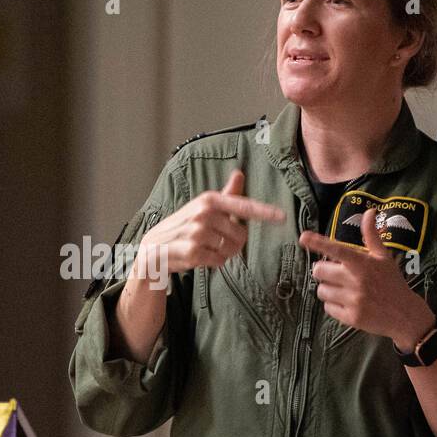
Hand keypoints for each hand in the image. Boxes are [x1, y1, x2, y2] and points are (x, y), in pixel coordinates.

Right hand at [134, 169, 284, 283]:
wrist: (153, 248)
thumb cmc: (183, 226)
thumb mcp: (203, 207)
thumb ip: (226, 194)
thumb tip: (240, 173)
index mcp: (209, 200)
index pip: (242, 206)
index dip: (264, 212)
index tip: (282, 217)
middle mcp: (203, 213)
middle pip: (241, 235)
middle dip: (234, 244)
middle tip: (217, 243)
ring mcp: (197, 232)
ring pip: (230, 250)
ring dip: (222, 255)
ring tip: (206, 249)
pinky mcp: (192, 252)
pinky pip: (219, 262)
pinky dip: (213, 263)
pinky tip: (200, 258)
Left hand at [300, 206, 435, 348]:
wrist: (405, 314)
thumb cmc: (391, 282)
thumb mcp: (384, 257)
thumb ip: (371, 236)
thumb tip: (369, 212)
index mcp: (363, 263)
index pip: (337, 250)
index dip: (318, 243)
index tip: (303, 237)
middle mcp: (357, 280)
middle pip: (319, 271)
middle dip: (324, 272)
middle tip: (336, 274)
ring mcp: (353, 300)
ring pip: (321, 290)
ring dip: (328, 289)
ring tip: (343, 290)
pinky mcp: (351, 317)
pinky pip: (328, 308)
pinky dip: (333, 306)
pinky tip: (347, 304)